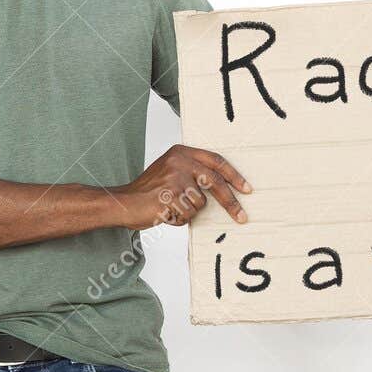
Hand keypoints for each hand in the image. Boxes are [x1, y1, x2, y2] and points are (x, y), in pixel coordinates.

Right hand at [114, 145, 251, 227]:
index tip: (247, 189)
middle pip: (214, 183)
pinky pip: (187, 215)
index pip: (216, 161)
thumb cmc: (149, 190)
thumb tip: (225, 185)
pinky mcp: (168, 197)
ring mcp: (173, 179)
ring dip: (189, 212)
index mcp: (181, 152)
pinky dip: (179, 220)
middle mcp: (178, 162)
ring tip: (171, 208)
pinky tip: (165, 213)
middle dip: (230, 202)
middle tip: (241, 217)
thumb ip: (193, 171)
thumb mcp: (171, 170)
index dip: (234, 176)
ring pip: (199, 204)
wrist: (124, 202)